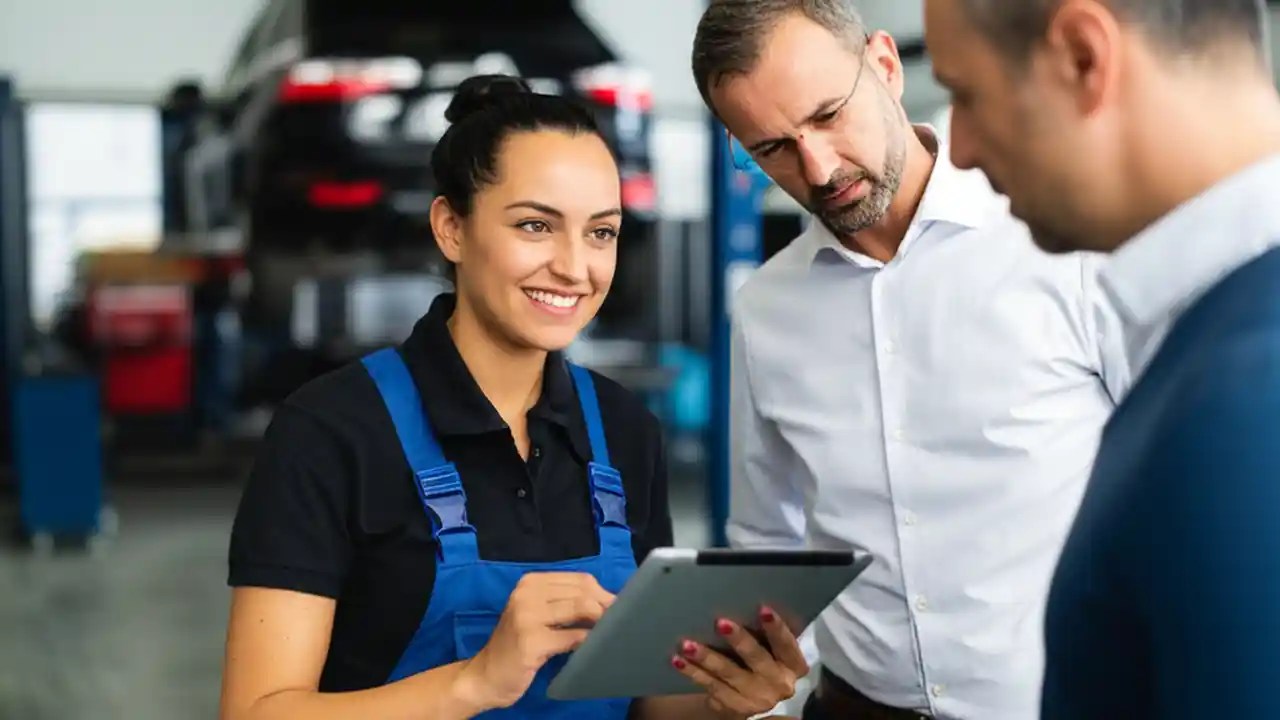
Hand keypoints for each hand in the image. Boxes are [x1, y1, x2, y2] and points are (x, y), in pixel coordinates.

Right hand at [461, 572, 614, 709]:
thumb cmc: (516, 645)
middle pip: (582, 591)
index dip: (603, 593)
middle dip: (605, 606)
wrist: (485, 675)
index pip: (579, 580)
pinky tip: (590, 648)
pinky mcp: (531, 641)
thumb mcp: (537, 615)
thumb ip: (565, 604)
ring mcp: (527, 616)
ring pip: (579, 608)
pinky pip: (572, 636)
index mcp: (530, 582)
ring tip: (607, 634)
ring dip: (600, 622)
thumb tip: (609, 602)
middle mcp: (526, 593)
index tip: (619, 609)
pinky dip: (587, 641)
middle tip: (618, 624)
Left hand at [671, 606, 808, 718]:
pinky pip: (711, 686)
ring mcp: (757, 699)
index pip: (787, 645)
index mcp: (793, 665)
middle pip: (757, 659)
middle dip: (739, 640)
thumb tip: (741, 596)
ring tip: (688, 644)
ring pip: (729, 674)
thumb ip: (765, 633)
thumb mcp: (772, 649)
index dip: (776, 628)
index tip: (763, 608)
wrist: (753, 698)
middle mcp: (779, 684)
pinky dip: (694, 673)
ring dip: (707, 658)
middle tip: (720, 622)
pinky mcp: (735, 708)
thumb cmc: (762, 659)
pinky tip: (679, 660)